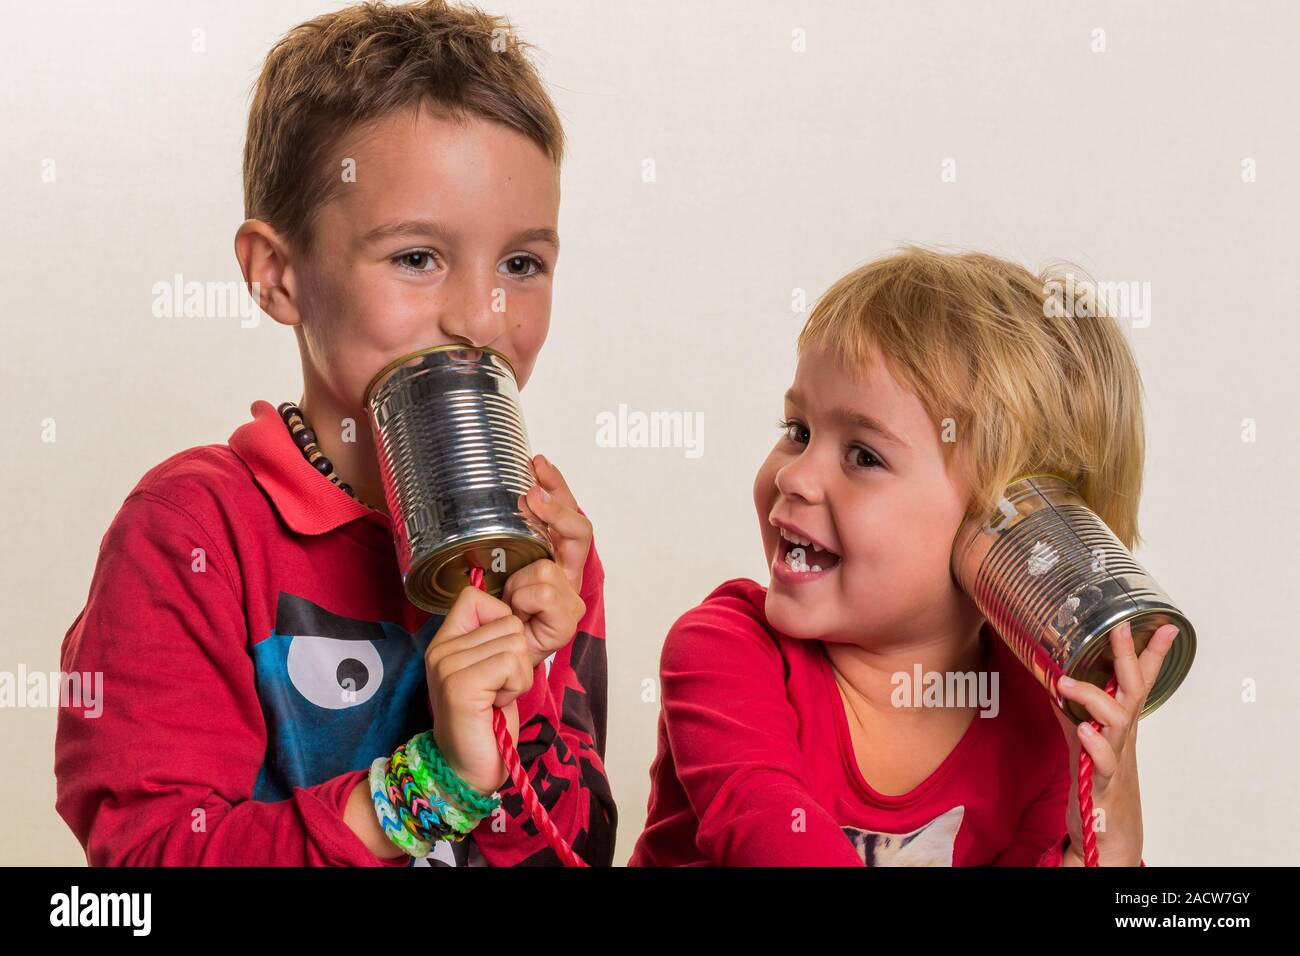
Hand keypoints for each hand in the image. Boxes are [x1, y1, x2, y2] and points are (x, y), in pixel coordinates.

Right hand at [424, 585, 533, 794]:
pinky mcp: (460, 685)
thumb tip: (516, 611)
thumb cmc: (486, 722)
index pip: (475, 597)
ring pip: (514, 641)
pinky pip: (511, 663)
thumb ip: (493, 640)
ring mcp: (447, 665)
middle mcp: (441, 649)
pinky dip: (516, 686)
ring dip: (518, 675)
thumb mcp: (489, 672)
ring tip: (496, 698)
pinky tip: (497, 705)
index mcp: (445, 641)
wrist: (468, 770)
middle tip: (497, 688)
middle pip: (508, 621)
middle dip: (517, 657)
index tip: (498, 657)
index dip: (501, 620)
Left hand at [506, 454, 590, 666]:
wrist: (495, 660)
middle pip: (580, 530)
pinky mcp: (568, 620)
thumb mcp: (494, 568)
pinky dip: (524, 601)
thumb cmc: (494, 617)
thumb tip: (494, 501)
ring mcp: (570, 597)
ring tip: (510, 600)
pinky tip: (517, 613)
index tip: (536, 463)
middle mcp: (569, 573)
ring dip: (521, 581)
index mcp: (556, 557)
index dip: (557, 486)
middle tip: (531, 496)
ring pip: (549, 567)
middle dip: (556, 509)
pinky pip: (544, 593)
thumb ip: (502, 540)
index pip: (567, 513)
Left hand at [1052, 620, 1180, 865]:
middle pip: (1134, 690)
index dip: (1150, 652)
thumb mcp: (1081, 739)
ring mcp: (1115, 756)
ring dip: (1093, 699)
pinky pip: (1102, 762)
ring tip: (1068, 684)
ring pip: (1118, 721)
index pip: (1139, 680)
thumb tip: (1053, 680)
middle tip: (1119, 629)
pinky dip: (1094, 745)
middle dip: (1129, 658)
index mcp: (1119, 722)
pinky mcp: (1102, 780)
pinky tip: (1082, 731)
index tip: (1163, 624)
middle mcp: (1122, 735)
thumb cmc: (1096, 781)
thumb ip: (1069, 712)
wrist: (1106, 832)